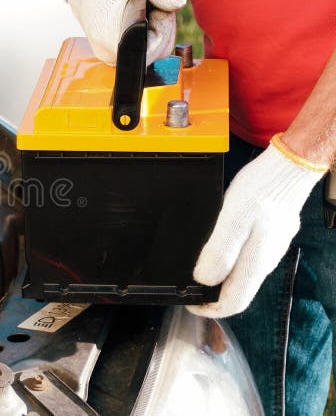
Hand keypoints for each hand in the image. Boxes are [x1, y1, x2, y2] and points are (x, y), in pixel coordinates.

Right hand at [60, 0, 186, 65]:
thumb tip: (179, 3)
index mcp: (114, 42)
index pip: (157, 47)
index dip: (163, 24)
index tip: (152, 4)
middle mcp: (110, 55)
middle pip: (157, 51)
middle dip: (162, 25)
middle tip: (148, 2)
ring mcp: (110, 56)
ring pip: (151, 50)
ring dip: (156, 27)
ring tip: (141, 7)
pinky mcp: (113, 52)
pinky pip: (141, 47)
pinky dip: (146, 30)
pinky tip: (136, 15)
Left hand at [187, 135, 327, 317]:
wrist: (288, 167)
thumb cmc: (261, 190)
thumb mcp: (232, 219)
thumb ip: (220, 251)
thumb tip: (204, 280)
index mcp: (255, 262)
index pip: (234, 303)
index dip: (209, 309)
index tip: (189, 303)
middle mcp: (265, 261)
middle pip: (238, 293)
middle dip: (212, 297)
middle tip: (189, 289)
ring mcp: (270, 249)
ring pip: (243, 276)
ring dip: (220, 280)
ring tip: (198, 270)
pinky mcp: (270, 237)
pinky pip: (248, 259)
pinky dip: (229, 263)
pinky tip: (217, 250)